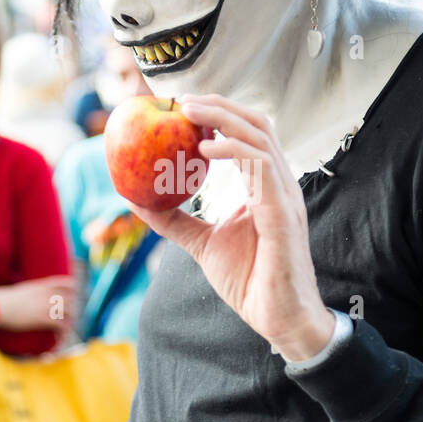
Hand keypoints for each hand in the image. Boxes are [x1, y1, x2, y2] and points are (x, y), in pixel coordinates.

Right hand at [0, 275, 75, 337]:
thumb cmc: (5, 299)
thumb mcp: (21, 289)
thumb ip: (29, 290)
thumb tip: (28, 293)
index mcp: (42, 285)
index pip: (64, 282)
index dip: (71, 287)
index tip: (74, 291)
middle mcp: (47, 295)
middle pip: (69, 299)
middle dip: (71, 307)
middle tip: (69, 314)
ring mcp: (47, 307)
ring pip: (67, 312)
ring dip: (69, 320)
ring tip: (66, 327)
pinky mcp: (43, 319)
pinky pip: (60, 325)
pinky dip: (63, 331)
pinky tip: (61, 334)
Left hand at [126, 94, 334, 360]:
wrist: (281, 321)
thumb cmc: (252, 282)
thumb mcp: (203, 244)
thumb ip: (175, 221)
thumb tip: (137, 200)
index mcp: (267, 187)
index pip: (248, 135)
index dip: (219, 114)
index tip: (181, 105)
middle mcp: (280, 185)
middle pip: (256, 125)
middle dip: (220, 105)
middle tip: (181, 100)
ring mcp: (286, 198)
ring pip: (259, 139)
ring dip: (223, 120)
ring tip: (187, 113)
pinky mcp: (283, 217)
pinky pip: (262, 172)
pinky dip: (234, 154)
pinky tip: (204, 151)